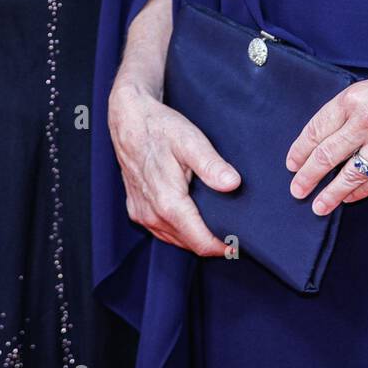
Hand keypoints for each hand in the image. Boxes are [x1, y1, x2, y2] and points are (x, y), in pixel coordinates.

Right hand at [107, 80, 240, 257]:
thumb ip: (211, 165)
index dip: (221, 247)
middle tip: (233, 235)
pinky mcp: (136, 208)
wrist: (128, 119)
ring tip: (216, 229)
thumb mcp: (190, 141)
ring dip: (194, 238)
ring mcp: (141, 213)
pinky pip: (160, 230)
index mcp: (167, 202)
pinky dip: (178, 231)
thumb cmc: (160, 128)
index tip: (238, 244)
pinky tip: (190, 219)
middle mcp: (152, 214)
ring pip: (173, 238)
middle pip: (188, 243)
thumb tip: (234, 184)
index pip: (199, 241)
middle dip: (211, 244)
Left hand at [285, 50, 367, 216]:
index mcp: (353, 99)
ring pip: (349, 175)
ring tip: (318, 206)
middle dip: (307, 176)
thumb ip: (350, 110)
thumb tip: (328, 136)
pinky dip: (360, 192)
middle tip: (296, 190)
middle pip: (326, 155)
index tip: (291, 163)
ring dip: (331, 193)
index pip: (316, 129)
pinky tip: (349, 198)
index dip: (300, 149)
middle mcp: (365, 121)